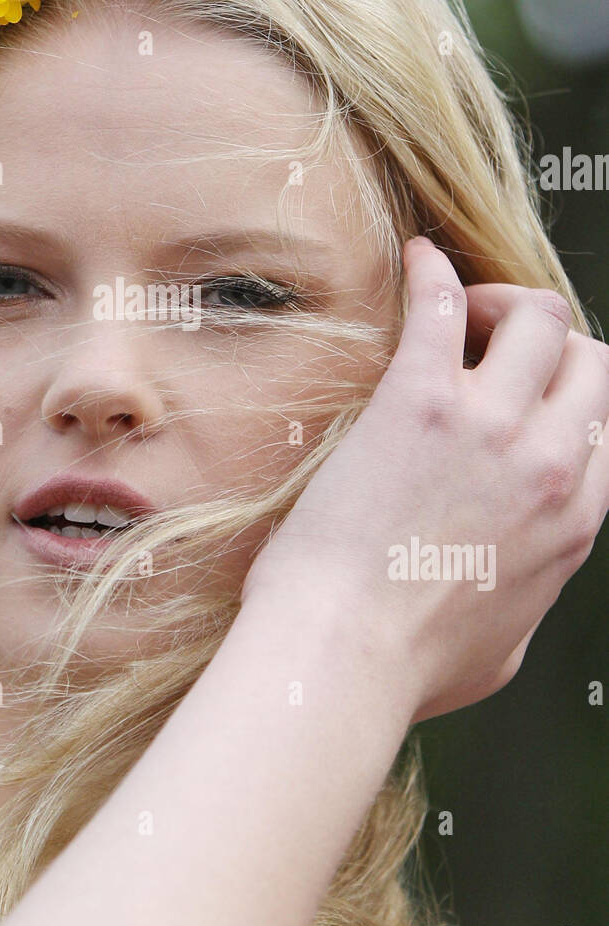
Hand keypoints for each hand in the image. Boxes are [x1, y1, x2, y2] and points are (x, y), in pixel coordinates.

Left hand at [242, 237, 608, 723]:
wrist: (342, 656)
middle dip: (547, 340)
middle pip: (588, 358)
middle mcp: (549, 466)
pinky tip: (415, 260)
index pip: (601, 423)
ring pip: (538, 318)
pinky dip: (432, 272)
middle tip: (493, 344)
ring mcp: (490, 427)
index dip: (563, 397)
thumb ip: (526, 598)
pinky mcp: (420, 402)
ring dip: (501, 303)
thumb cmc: (407, 664)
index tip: (521, 393)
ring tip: (458, 312)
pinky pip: (443, 304)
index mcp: (574, 521)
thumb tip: (516, 592)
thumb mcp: (505, 647)